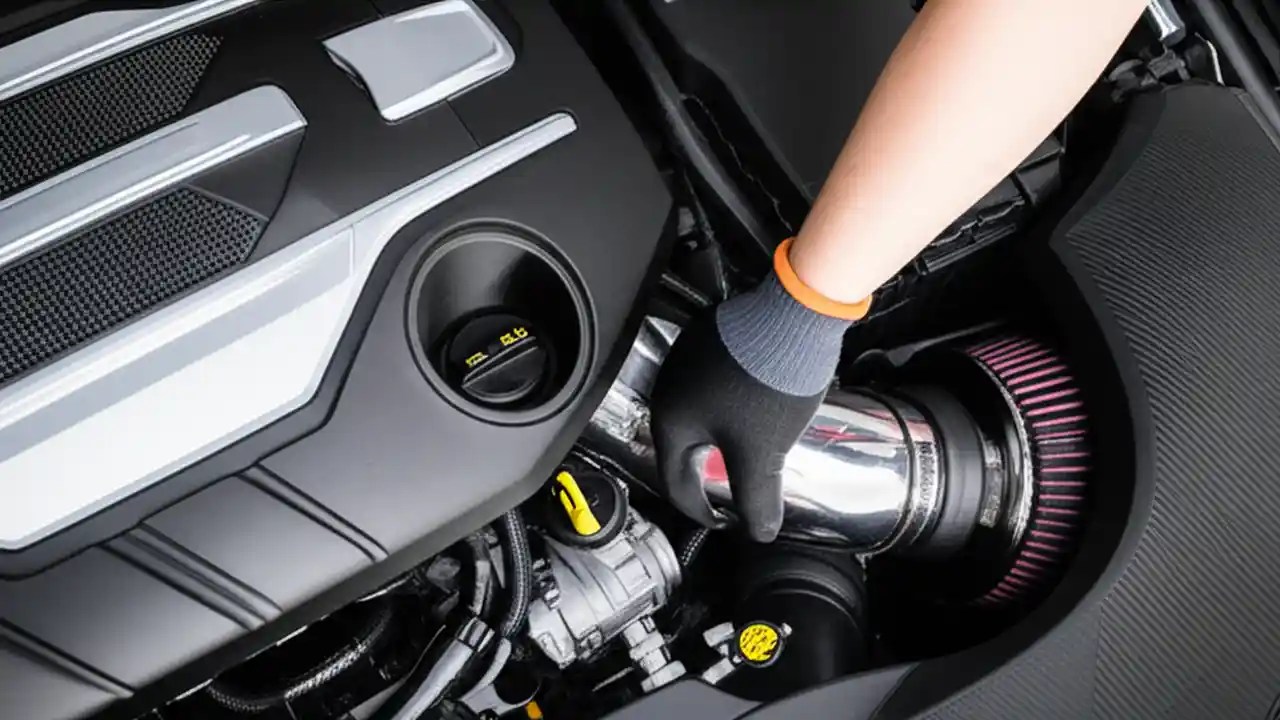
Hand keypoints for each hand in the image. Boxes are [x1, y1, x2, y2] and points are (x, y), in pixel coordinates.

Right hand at [649, 245, 864, 541]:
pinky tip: (758, 411)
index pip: (675, 483)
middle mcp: (669, 388)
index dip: (701, 511)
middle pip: (686, 449)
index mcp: (669, 419)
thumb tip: (759, 531)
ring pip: (701, 416)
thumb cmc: (768, 380)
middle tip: (736, 491)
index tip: (724, 521)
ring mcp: (689, 359)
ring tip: (752, 451)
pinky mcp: (712, 341)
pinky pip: (714, 387)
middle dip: (712, 474)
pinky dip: (732, 409)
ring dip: (722, 441)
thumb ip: (756, 500)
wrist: (793, 313)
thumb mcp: (762, 454)